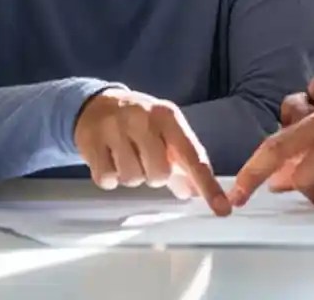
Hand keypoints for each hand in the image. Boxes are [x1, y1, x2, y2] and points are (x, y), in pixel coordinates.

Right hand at [73, 88, 230, 215]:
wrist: (96, 104)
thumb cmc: (138, 122)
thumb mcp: (165, 133)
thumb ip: (183, 163)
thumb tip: (196, 193)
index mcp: (168, 116)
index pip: (193, 156)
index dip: (207, 185)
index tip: (222, 209)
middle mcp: (143, 118)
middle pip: (160, 174)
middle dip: (154, 176)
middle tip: (145, 159)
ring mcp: (115, 127)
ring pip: (133, 179)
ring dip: (132, 176)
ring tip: (126, 156)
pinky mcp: (91, 141)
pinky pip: (107, 179)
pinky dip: (110, 178)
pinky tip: (109, 159)